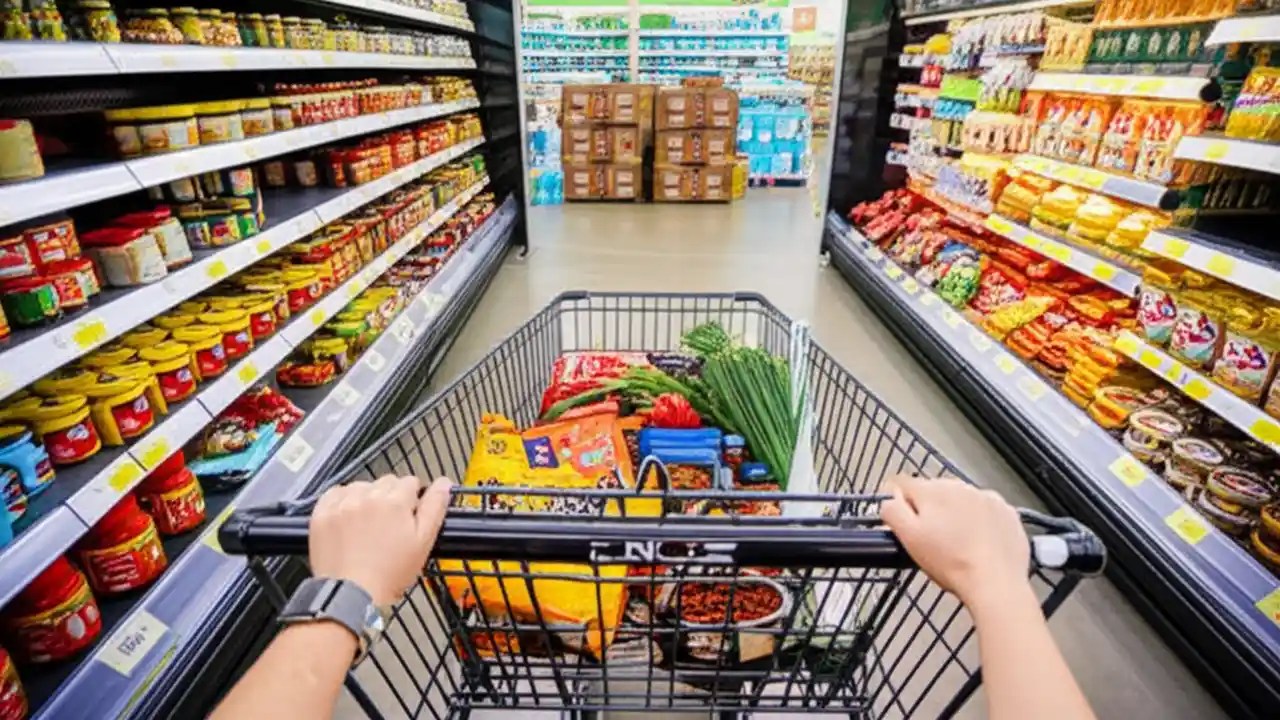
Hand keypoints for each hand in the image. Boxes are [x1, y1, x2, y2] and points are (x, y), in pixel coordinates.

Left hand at [309, 475, 451, 605]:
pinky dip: (343, 501)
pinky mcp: (322, 513)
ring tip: (367, 525)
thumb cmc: (390, 574)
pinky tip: (348, 519)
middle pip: (386, 482)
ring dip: (367, 497)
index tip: (408, 515)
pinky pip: (335, 493)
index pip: (410, 482)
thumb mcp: (423, 542)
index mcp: (396, 500)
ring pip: (362, 486)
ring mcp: (343, 503)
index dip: (412, 499)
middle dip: (391, 497)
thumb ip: (435, 507)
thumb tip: (443, 482)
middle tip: (389, 525)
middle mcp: (368, 495)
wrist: (350, 594)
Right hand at [880, 475, 1028, 607]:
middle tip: (933, 539)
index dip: (899, 503)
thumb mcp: (909, 538)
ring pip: (961, 499)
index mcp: (932, 490)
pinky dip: (981, 520)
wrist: (996, 582)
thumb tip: (890, 498)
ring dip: (956, 513)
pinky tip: (981, 542)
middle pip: (934, 491)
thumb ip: (892, 511)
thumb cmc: (950, 563)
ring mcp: (987, 497)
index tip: (904, 524)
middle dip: (930, 509)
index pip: (903, 484)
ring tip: (959, 543)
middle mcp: (960, 485)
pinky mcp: (1007, 512)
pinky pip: (986, 510)